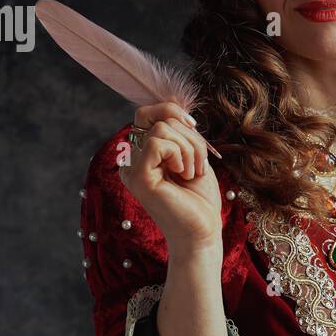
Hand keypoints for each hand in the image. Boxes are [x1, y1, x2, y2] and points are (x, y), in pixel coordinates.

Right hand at [118, 102, 221, 256]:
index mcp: (142, 155)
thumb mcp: (192, 155)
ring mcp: (132, 169)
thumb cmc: (199, 199)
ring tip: (191, 173)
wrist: (203, 231)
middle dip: (187, 133)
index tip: (194, 127)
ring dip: (189, 148)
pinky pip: (158, 143)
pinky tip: (184, 175)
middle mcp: (132, 161)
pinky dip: (180, 154)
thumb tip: (173, 104)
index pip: (147, 114)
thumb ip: (179, 131)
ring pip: (161, 129)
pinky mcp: (139, 177)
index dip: (171, 110)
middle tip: (196, 161)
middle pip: (154, 117)